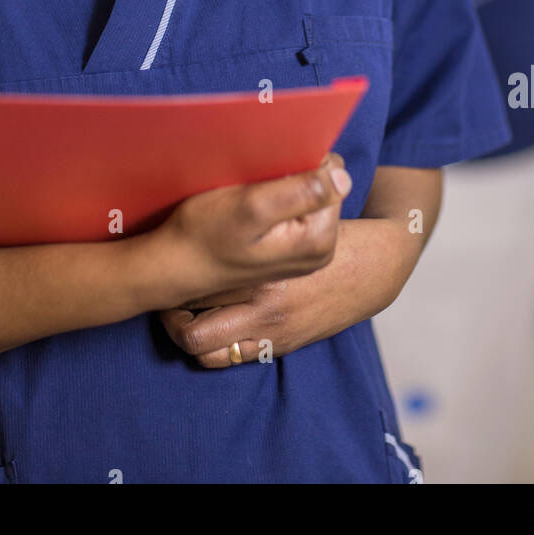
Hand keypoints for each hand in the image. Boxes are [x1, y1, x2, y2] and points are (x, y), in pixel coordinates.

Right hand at [155, 152, 351, 303]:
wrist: (172, 266)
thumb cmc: (204, 236)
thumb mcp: (251, 208)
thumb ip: (301, 192)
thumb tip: (343, 175)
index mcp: (318, 240)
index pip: (333, 176)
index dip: (302, 161)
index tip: (269, 171)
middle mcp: (320, 249)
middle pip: (323, 186)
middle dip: (294, 174)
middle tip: (256, 185)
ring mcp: (304, 251)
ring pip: (306, 195)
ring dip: (281, 185)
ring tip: (249, 195)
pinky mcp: (287, 248)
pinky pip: (292, 208)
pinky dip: (273, 199)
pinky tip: (247, 207)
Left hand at [159, 214, 411, 368]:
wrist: (370, 272)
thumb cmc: (326, 234)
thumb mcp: (295, 213)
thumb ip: (266, 201)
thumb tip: (225, 174)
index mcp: (263, 271)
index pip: (198, 281)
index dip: (174, 276)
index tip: (165, 260)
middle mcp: (263, 306)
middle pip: (190, 320)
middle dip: (170, 309)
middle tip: (163, 292)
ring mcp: (270, 331)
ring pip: (202, 348)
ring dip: (186, 334)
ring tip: (179, 315)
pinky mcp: (279, 346)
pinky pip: (227, 360)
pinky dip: (211, 348)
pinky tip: (209, 326)